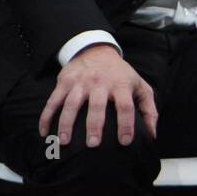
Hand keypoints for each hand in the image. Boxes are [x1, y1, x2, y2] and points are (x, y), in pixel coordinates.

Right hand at [38, 44, 157, 147]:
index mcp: (121, 84)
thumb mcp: (140, 86)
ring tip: (64, 142)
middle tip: (92, 144)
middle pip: (97, 105)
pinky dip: (46, 116)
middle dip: (94, 125)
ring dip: (66, 123)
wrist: (96, 51)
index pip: (126, 105)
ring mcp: (81, 82)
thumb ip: (148, 109)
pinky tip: (44, 132)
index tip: (125, 142)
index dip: (126, 124)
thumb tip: (152, 135)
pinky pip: (53, 100)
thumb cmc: (121, 75)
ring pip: (71, 103)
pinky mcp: (64, 82)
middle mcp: (100, 82)